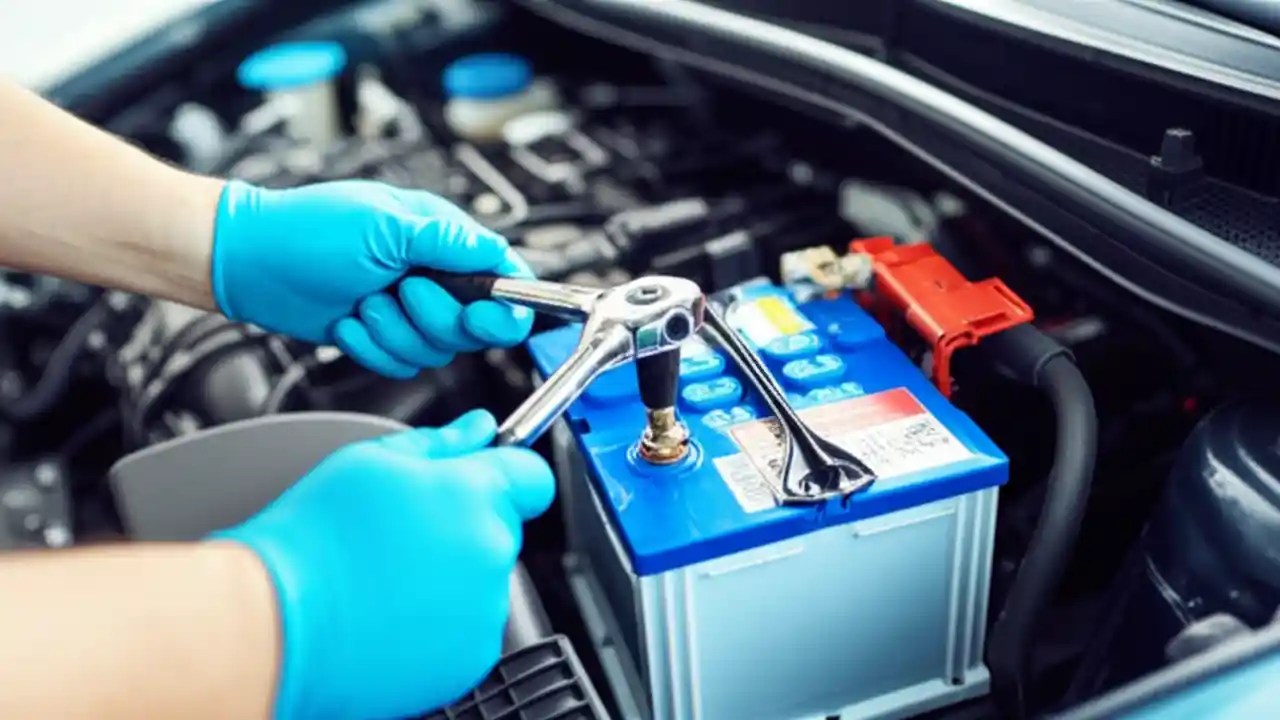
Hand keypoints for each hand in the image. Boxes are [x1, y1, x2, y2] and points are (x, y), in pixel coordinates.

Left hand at [210, 180, 534, 377]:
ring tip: (364, 303)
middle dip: (433, 318)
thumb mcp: (383, 225)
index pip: (499, 275)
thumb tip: (496, 253)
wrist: (248, 262)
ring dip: (394, 333)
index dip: (505, 304)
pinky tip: (350, 322)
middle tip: (401, 292)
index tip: (487, 316)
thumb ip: (447, 242)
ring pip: (435, 351)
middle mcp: (431, 275)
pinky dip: (372, 348)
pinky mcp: (383, 336)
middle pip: (472, 326)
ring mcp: (407, 309)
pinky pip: (401, 365)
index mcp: (441, 238)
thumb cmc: (306, 230)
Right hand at [210, 410, 554, 718]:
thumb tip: (479, 428)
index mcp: (474, 495)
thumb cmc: (315, 540)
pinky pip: (469, 629)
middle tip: (403, 535)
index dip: (507, 475)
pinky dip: (440, 625)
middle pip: (500, 529)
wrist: (279, 623)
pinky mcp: (470, 658)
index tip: (481, 482)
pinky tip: (392, 615)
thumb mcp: (369, 461)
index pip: (533, 477)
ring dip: (451, 577)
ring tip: (388, 579)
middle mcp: (490, 551)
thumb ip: (440, 442)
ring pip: (483, 581)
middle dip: (463, 526)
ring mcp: (484, 610)